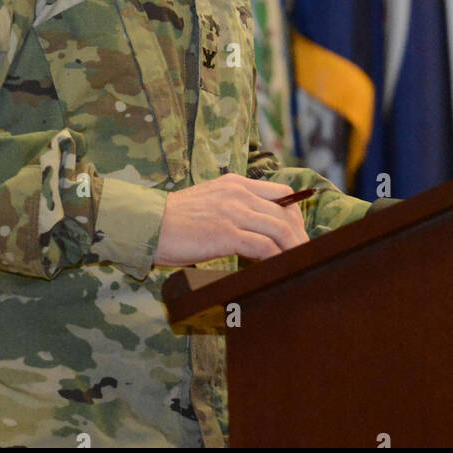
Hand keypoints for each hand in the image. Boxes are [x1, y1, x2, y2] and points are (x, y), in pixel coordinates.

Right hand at [153, 173, 309, 265]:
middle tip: (305, 254)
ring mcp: (234, 212)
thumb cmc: (174, 220)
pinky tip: (278, 269)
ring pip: (280, 229)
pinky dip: (276, 258)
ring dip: (293, 249)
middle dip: (299, 235)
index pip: (282, 194)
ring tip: (298, 264)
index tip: (298, 234)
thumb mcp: (210, 201)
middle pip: (286, 213)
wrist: (147, 225)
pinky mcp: (226, 233)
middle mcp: (239, 193)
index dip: (295, 215)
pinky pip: (264, 247)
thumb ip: (234, 207)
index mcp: (236, 183)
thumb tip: (257, 228)